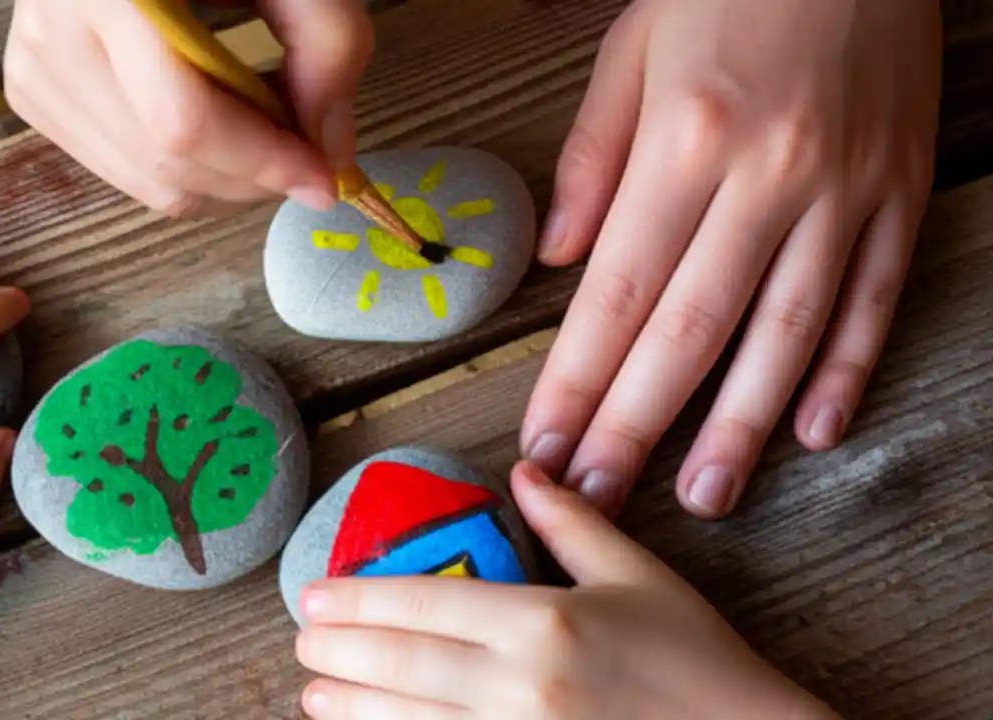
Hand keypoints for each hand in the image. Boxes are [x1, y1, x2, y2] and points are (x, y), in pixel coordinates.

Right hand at [3, 0, 373, 215]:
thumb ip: (329, 44)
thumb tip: (331, 154)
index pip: (181, 119)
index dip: (261, 162)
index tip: (325, 179)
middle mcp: (54, 31)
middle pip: (165, 163)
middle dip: (252, 181)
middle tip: (306, 158)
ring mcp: (34, 68)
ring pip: (146, 184)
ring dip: (225, 182)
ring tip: (264, 132)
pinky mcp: (33, 93)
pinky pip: (122, 172)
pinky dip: (185, 171)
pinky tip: (216, 124)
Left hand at [294, 462, 837, 719]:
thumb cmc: (700, 664)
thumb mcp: (640, 577)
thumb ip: (572, 522)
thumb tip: (524, 469)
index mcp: (544, 622)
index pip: (427, 601)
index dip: (363, 599)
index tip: (316, 596)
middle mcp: (522, 686)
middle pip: (405, 664)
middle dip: (342, 654)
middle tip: (301, 645)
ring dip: (356, 709)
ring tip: (314, 698)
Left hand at [521, 0, 941, 517]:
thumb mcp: (631, 51)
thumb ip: (591, 161)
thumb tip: (560, 259)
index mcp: (686, 140)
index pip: (619, 294)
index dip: (577, 382)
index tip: (543, 446)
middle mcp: (768, 176)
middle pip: (691, 332)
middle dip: (636, 426)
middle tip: (599, 496)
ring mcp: (845, 190)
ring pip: (786, 333)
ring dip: (740, 426)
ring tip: (704, 496)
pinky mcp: (900, 191)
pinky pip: (875, 298)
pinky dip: (847, 370)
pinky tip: (814, 431)